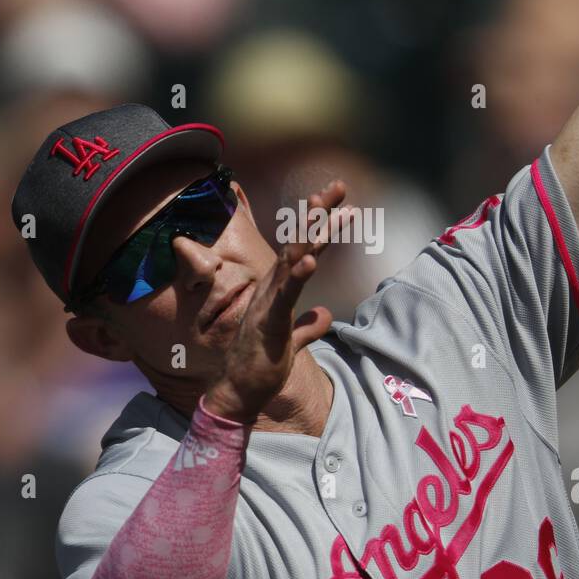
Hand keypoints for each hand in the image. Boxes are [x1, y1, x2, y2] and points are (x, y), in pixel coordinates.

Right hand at [203, 180, 348, 423]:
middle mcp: (272, 288)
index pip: (303, 250)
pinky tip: (311, 260)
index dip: (320, 226)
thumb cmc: (261, 365)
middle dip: (317, 215)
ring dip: (309, 235)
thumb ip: (308, 326)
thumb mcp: (293, 342)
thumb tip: (326, 316)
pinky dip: (297, 276)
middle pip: (298, 243)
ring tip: (325, 211)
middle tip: (336, 187)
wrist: (238, 391)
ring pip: (291, 260)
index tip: (340, 203)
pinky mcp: (269, 321)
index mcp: (278, 289)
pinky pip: (285, 295)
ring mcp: (269, 302)